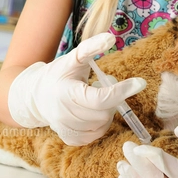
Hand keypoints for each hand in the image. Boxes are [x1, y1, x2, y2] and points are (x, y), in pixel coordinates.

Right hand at [8, 33, 145, 145]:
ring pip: (102, 124)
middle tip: (102, 85)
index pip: (100, 99)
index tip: (140, 83)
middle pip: (104, 112)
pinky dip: (100, 122)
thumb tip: (111, 38)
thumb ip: (91, 47)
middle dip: (111, 97)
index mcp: (66, 93)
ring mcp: (67, 129)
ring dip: (106, 110)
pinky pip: (97, 133)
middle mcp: (64, 115)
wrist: (36, 96)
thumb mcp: (73, 58)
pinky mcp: (71, 139)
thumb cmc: (58, 74)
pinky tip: (90, 111)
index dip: (122, 91)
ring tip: (93, 97)